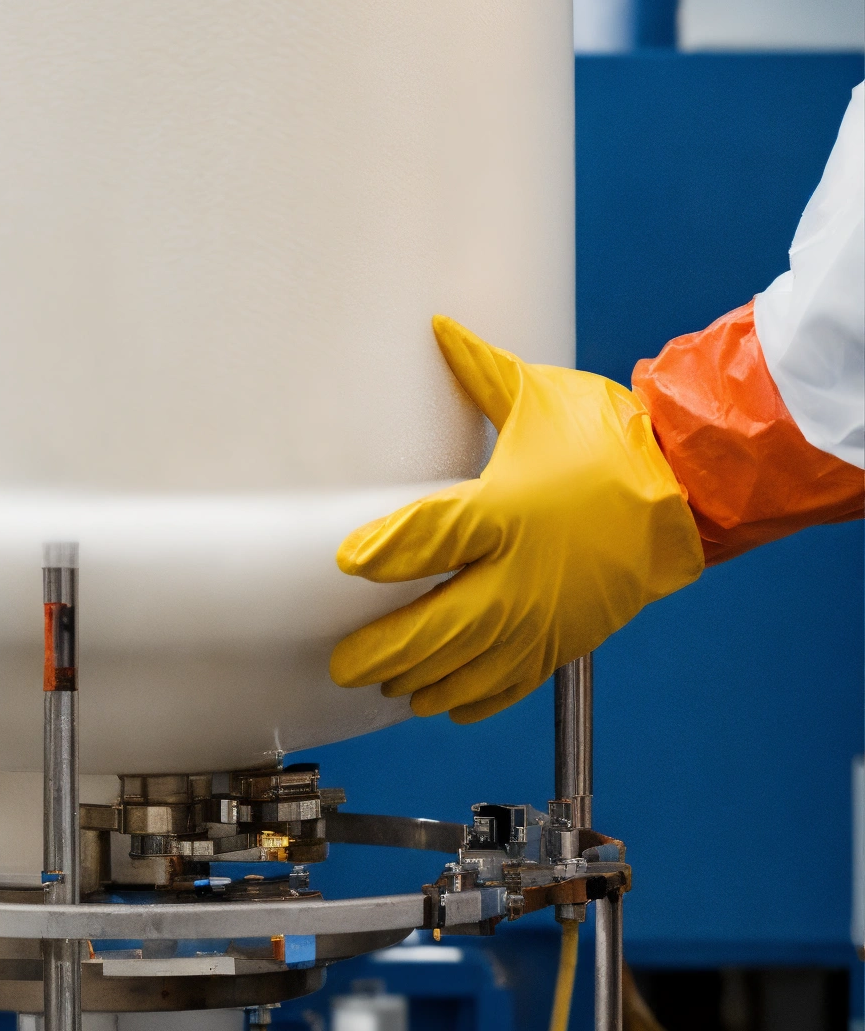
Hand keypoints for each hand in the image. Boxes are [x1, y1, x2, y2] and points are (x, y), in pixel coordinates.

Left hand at [328, 317, 703, 722]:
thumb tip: (438, 327)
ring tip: (388, 684)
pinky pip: (515, 682)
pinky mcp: (568, 637)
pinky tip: (447, 703)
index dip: (384, 552)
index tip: (347, 562)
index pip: (428, 538)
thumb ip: (478, 369)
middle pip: (438, 627)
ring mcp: (546, 613)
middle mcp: (522, 572)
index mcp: (505, 510)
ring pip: (471, 665)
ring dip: (423, 680)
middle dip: (385, 648)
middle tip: (344, 661)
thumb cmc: (609, 439)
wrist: (687, 490)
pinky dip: (476, 698)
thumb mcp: (538, 396)